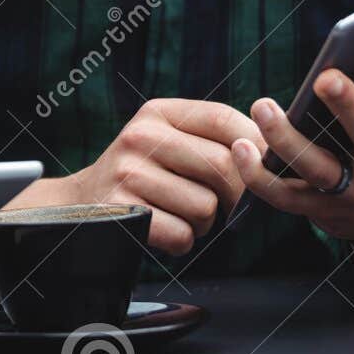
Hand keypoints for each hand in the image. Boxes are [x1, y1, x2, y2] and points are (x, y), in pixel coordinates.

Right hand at [63, 98, 264, 253]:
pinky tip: (162, 229)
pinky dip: (181, 242)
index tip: (257, 169)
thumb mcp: (170, 143)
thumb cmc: (144, 177)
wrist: (79, 207)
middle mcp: (140, 135)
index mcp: (158, 111)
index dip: (253, 147)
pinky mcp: (121, 210)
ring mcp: (127, 172)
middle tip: (220, 206)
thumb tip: (274, 153)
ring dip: (204, 223)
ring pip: (206, 207)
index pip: (224, 119)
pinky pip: (182, 234)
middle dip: (233, 197)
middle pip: (224, 166)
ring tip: (180, 214)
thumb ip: (214, 140)